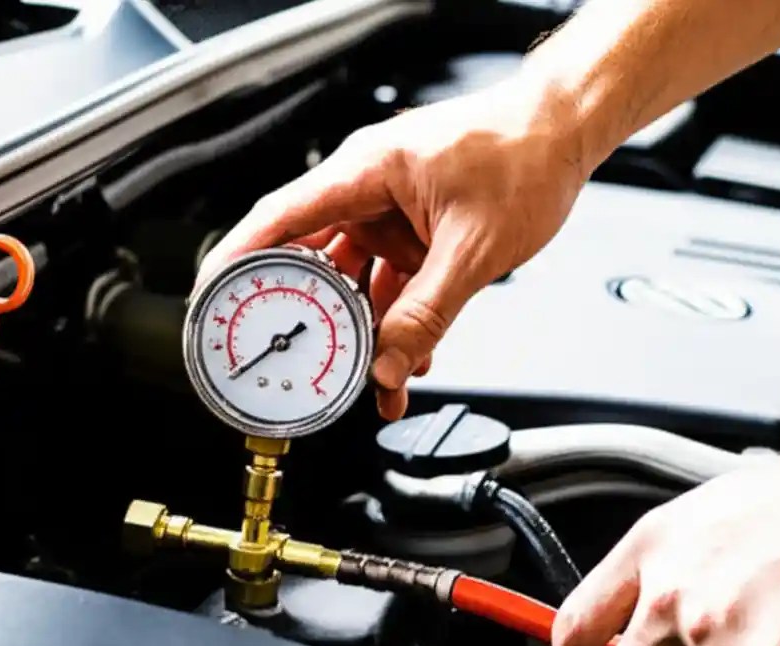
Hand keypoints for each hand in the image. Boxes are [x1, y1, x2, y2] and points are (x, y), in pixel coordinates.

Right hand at [197, 79, 591, 419]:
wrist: (566, 133)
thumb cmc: (524, 154)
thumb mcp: (474, 249)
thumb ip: (429, 313)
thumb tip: (392, 364)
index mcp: (366, 172)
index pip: (281, 220)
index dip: (239, 262)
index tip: (213, 301)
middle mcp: (369, 188)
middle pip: (314, 259)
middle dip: (314, 318)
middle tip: (304, 363)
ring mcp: (391, 209)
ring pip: (356, 279)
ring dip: (365, 329)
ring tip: (375, 378)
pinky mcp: (416, 227)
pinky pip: (391, 280)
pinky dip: (399, 317)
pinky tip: (411, 352)